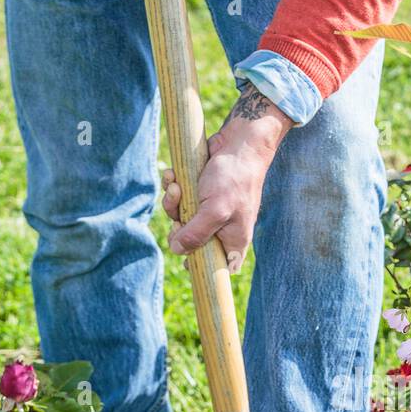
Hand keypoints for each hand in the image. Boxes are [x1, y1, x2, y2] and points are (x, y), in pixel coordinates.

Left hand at [162, 83, 291, 269]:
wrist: (239, 143)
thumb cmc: (234, 178)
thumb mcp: (214, 210)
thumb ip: (196, 234)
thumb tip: (177, 250)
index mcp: (232, 240)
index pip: (219, 268)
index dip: (202, 268)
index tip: (186, 265)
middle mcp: (221, 228)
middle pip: (191, 242)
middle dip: (178, 226)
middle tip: (179, 217)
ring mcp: (209, 210)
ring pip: (181, 217)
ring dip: (172, 201)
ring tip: (175, 185)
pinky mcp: (199, 193)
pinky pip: (178, 198)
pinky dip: (172, 186)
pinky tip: (172, 174)